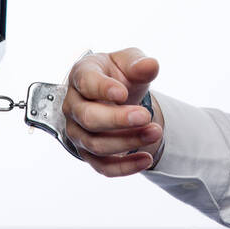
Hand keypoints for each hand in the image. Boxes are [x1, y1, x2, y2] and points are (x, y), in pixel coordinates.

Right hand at [62, 48, 164, 176]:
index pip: (85, 83)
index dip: (103, 89)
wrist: (117, 94)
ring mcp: (78, 131)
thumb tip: (151, 65)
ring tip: (155, 132)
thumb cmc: (119, 74)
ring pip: (96, 144)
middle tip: (145, 116)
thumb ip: (138, 63)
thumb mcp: (129, 62)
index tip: (123, 93)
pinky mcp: (88, 152)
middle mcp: (73, 105)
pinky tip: (146, 159)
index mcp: (82, 76)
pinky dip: (124, 166)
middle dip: (118, 120)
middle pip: (88, 118)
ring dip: (128, 141)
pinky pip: (102, 166)